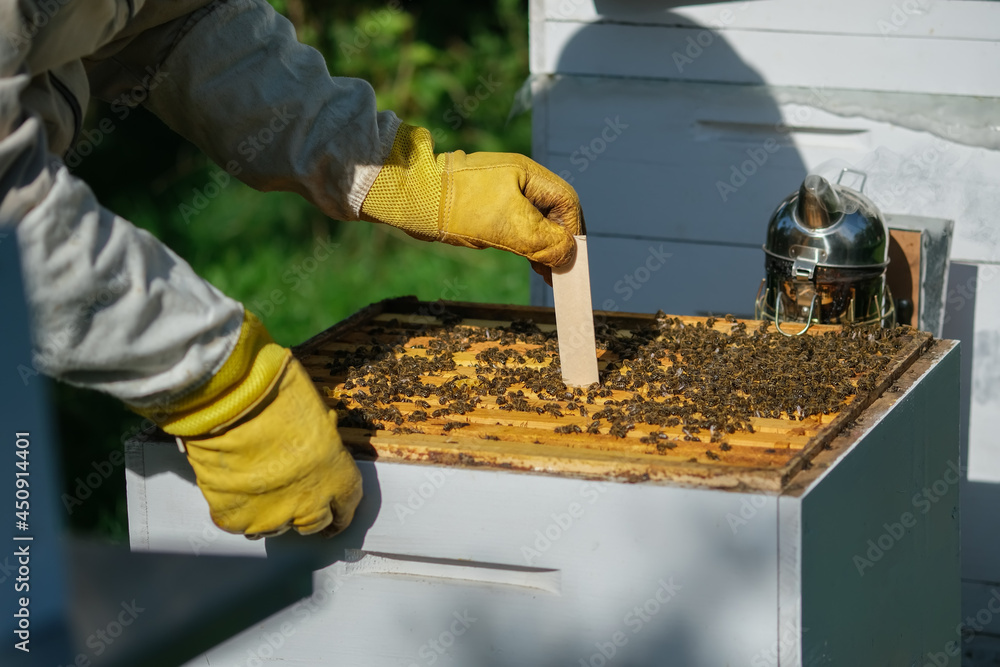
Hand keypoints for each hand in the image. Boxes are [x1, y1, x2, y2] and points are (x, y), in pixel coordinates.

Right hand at [134, 313, 361, 537]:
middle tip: (290, 495)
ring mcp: (271, 517)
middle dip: (305, 512)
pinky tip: (233, 487)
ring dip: (269, 511)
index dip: (338, 512)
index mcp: (338, 478)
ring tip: (256, 484)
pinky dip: (238, 510)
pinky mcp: (235, 519)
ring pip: (274, 527)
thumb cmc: (279, 398)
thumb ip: (321, 446)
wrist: (234, 404)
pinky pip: (239, 523)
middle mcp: (309, 505)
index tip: (333, 515)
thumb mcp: (318, 419)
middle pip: (312, 523)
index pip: (346, 509)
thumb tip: (318, 445)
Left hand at [361, 124, 581, 274]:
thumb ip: (546, 242)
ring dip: (544, 248)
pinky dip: (528, 245)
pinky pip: (519, 226)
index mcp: (529, 174)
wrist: (413, 199)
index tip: (570, 260)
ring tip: (546, 275)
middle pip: (554, 212)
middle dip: (560, 242)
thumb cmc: (461, 207)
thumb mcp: (511, 227)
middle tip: (559, 274)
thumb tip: (568, 256)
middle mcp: (520, 180)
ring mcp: (505, 193)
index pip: (567, 202)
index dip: (573, 231)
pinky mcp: (490, 208)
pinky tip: (530, 264)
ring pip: (537, 222)